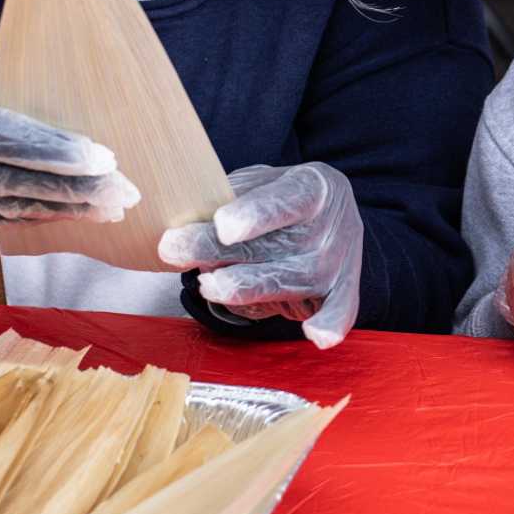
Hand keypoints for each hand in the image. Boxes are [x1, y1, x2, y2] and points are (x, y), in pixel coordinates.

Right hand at [0, 43, 138, 237]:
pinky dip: (37, 218)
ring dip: (65, 210)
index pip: (2, 137)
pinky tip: (72, 213)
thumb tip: (82, 108)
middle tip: (123, 191)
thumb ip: (11, 96)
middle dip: (74, 189)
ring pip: (7, 209)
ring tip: (111, 206)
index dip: (54, 151)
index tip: (104, 158)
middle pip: (11, 182)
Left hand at [158, 163, 362, 349]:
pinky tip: (316, 333)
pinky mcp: (340, 292)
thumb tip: (183, 218)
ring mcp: (334, 264)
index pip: (283, 202)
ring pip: (282, 283)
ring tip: (207, 284)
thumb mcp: (261, 180)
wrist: (332, 215)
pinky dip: (330, 323)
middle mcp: (328, 227)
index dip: (254, 215)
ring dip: (241, 288)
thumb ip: (231, 196)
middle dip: (216, 250)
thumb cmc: (284, 197)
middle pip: (270, 246)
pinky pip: (338, 311)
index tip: (223, 226)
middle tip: (173, 249)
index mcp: (312, 188)